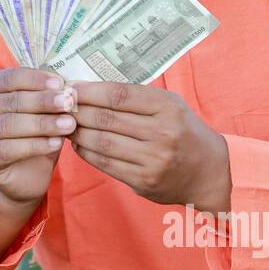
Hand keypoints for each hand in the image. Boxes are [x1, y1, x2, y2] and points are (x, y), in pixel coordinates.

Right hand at [0, 68, 77, 205]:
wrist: (26, 176)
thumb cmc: (34, 136)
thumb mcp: (41, 112)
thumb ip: (48, 99)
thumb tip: (68, 89)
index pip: (9, 78)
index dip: (35, 79)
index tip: (60, 83)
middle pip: (10, 101)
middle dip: (42, 101)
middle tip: (68, 104)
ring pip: (8, 125)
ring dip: (42, 123)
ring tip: (68, 124)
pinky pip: (8, 149)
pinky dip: (35, 145)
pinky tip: (56, 144)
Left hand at [66, 81, 230, 212]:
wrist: (208, 171)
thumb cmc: (182, 130)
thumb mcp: (169, 104)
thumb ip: (134, 98)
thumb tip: (88, 89)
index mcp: (168, 107)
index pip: (118, 95)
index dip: (89, 91)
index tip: (70, 88)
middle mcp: (162, 133)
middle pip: (106, 119)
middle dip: (77, 111)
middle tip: (60, 106)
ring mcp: (153, 160)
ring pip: (101, 142)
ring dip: (77, 132)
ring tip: (65, 124)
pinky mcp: (144, 181)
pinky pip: (105, 164)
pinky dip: (86, 152)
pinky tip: (78, 144)